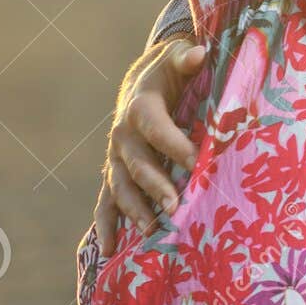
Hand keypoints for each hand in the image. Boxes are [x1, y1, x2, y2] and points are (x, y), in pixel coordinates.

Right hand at [94, 38, 206, 252]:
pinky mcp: (115, 173)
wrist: (143, 79)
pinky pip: (106, 202)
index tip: (197, 162)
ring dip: (133, 210)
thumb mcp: (177, 56)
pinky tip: (110, 251)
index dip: (174, 144)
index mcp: (140, 106)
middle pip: (137, 164)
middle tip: (175, 206)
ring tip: (149, 231)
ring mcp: (116, 157)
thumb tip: (199, 53)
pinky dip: (106, 226)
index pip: (156, 128)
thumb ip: (187, 56)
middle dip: (155, 186)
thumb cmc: (169, 70)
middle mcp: (123, 135)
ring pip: (120, 187)